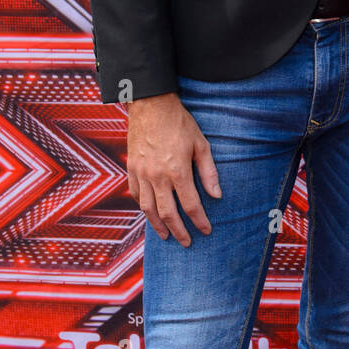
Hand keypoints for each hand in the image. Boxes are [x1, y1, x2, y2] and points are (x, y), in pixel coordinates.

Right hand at [126, 92, 221, 245]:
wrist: (151, 105)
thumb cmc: (180, 123)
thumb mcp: (201, 144)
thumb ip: (208, 172)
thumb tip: (217, 196)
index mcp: (177, 170)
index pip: (190, 205)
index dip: (199, 221)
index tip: (206, 230)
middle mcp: (157, 176)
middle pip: (168, 213)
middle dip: (179, 231)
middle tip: (187, 243)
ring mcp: (141, 173)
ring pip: (147, 208)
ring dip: (157, 225)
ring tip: (166, 235)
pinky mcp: (131, 168)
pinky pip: (135, 194)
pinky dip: (142, 207)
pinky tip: (150, 213)